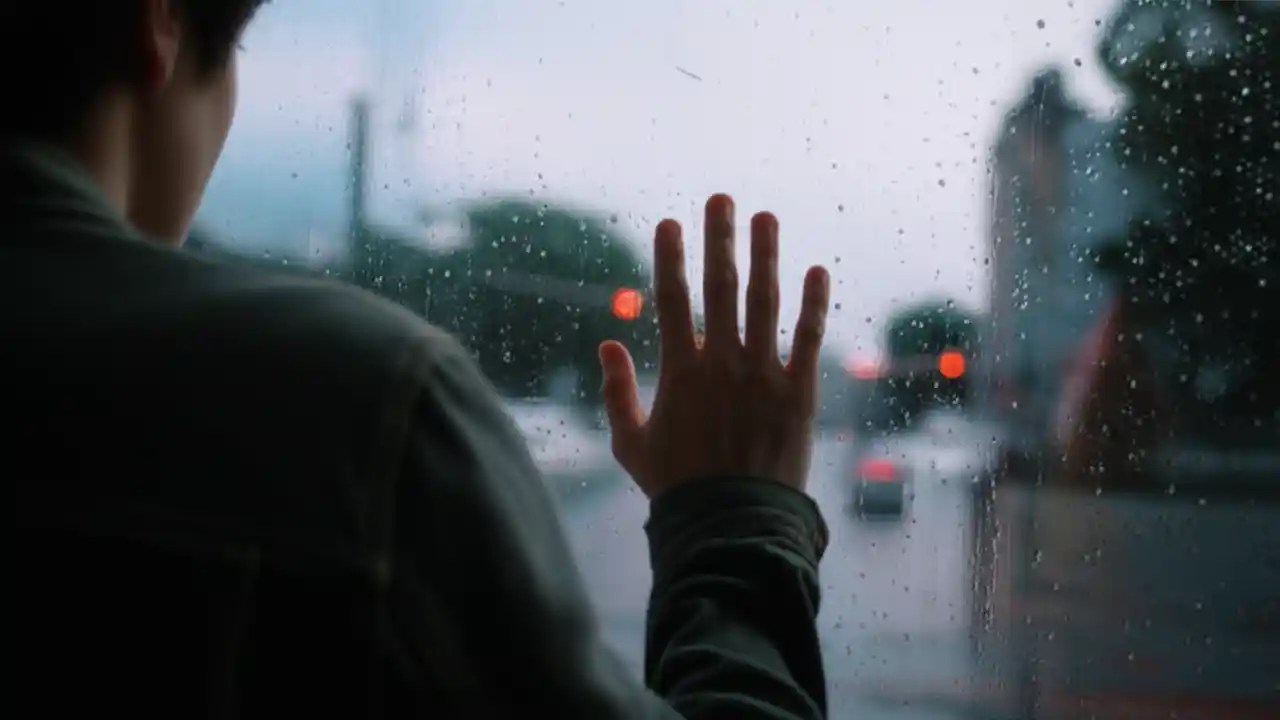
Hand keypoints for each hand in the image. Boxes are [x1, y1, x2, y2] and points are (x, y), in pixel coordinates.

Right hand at [598, 194, 829, 498]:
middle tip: (722, 199)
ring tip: (766, 218)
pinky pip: (809, 338)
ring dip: (766, 255)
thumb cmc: (677, 487)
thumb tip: (606, 343)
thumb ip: (616, 391)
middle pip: (721, 286)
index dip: (670, 257)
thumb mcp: (630, 443)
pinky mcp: (800, 393)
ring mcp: (764, 374)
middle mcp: (723, 361)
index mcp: (680, 370)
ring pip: (766, 301)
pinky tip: (818, 270)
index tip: (670, 223)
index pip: (671, 299)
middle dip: (720, 238)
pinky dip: (815, 303)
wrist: (732, 524)